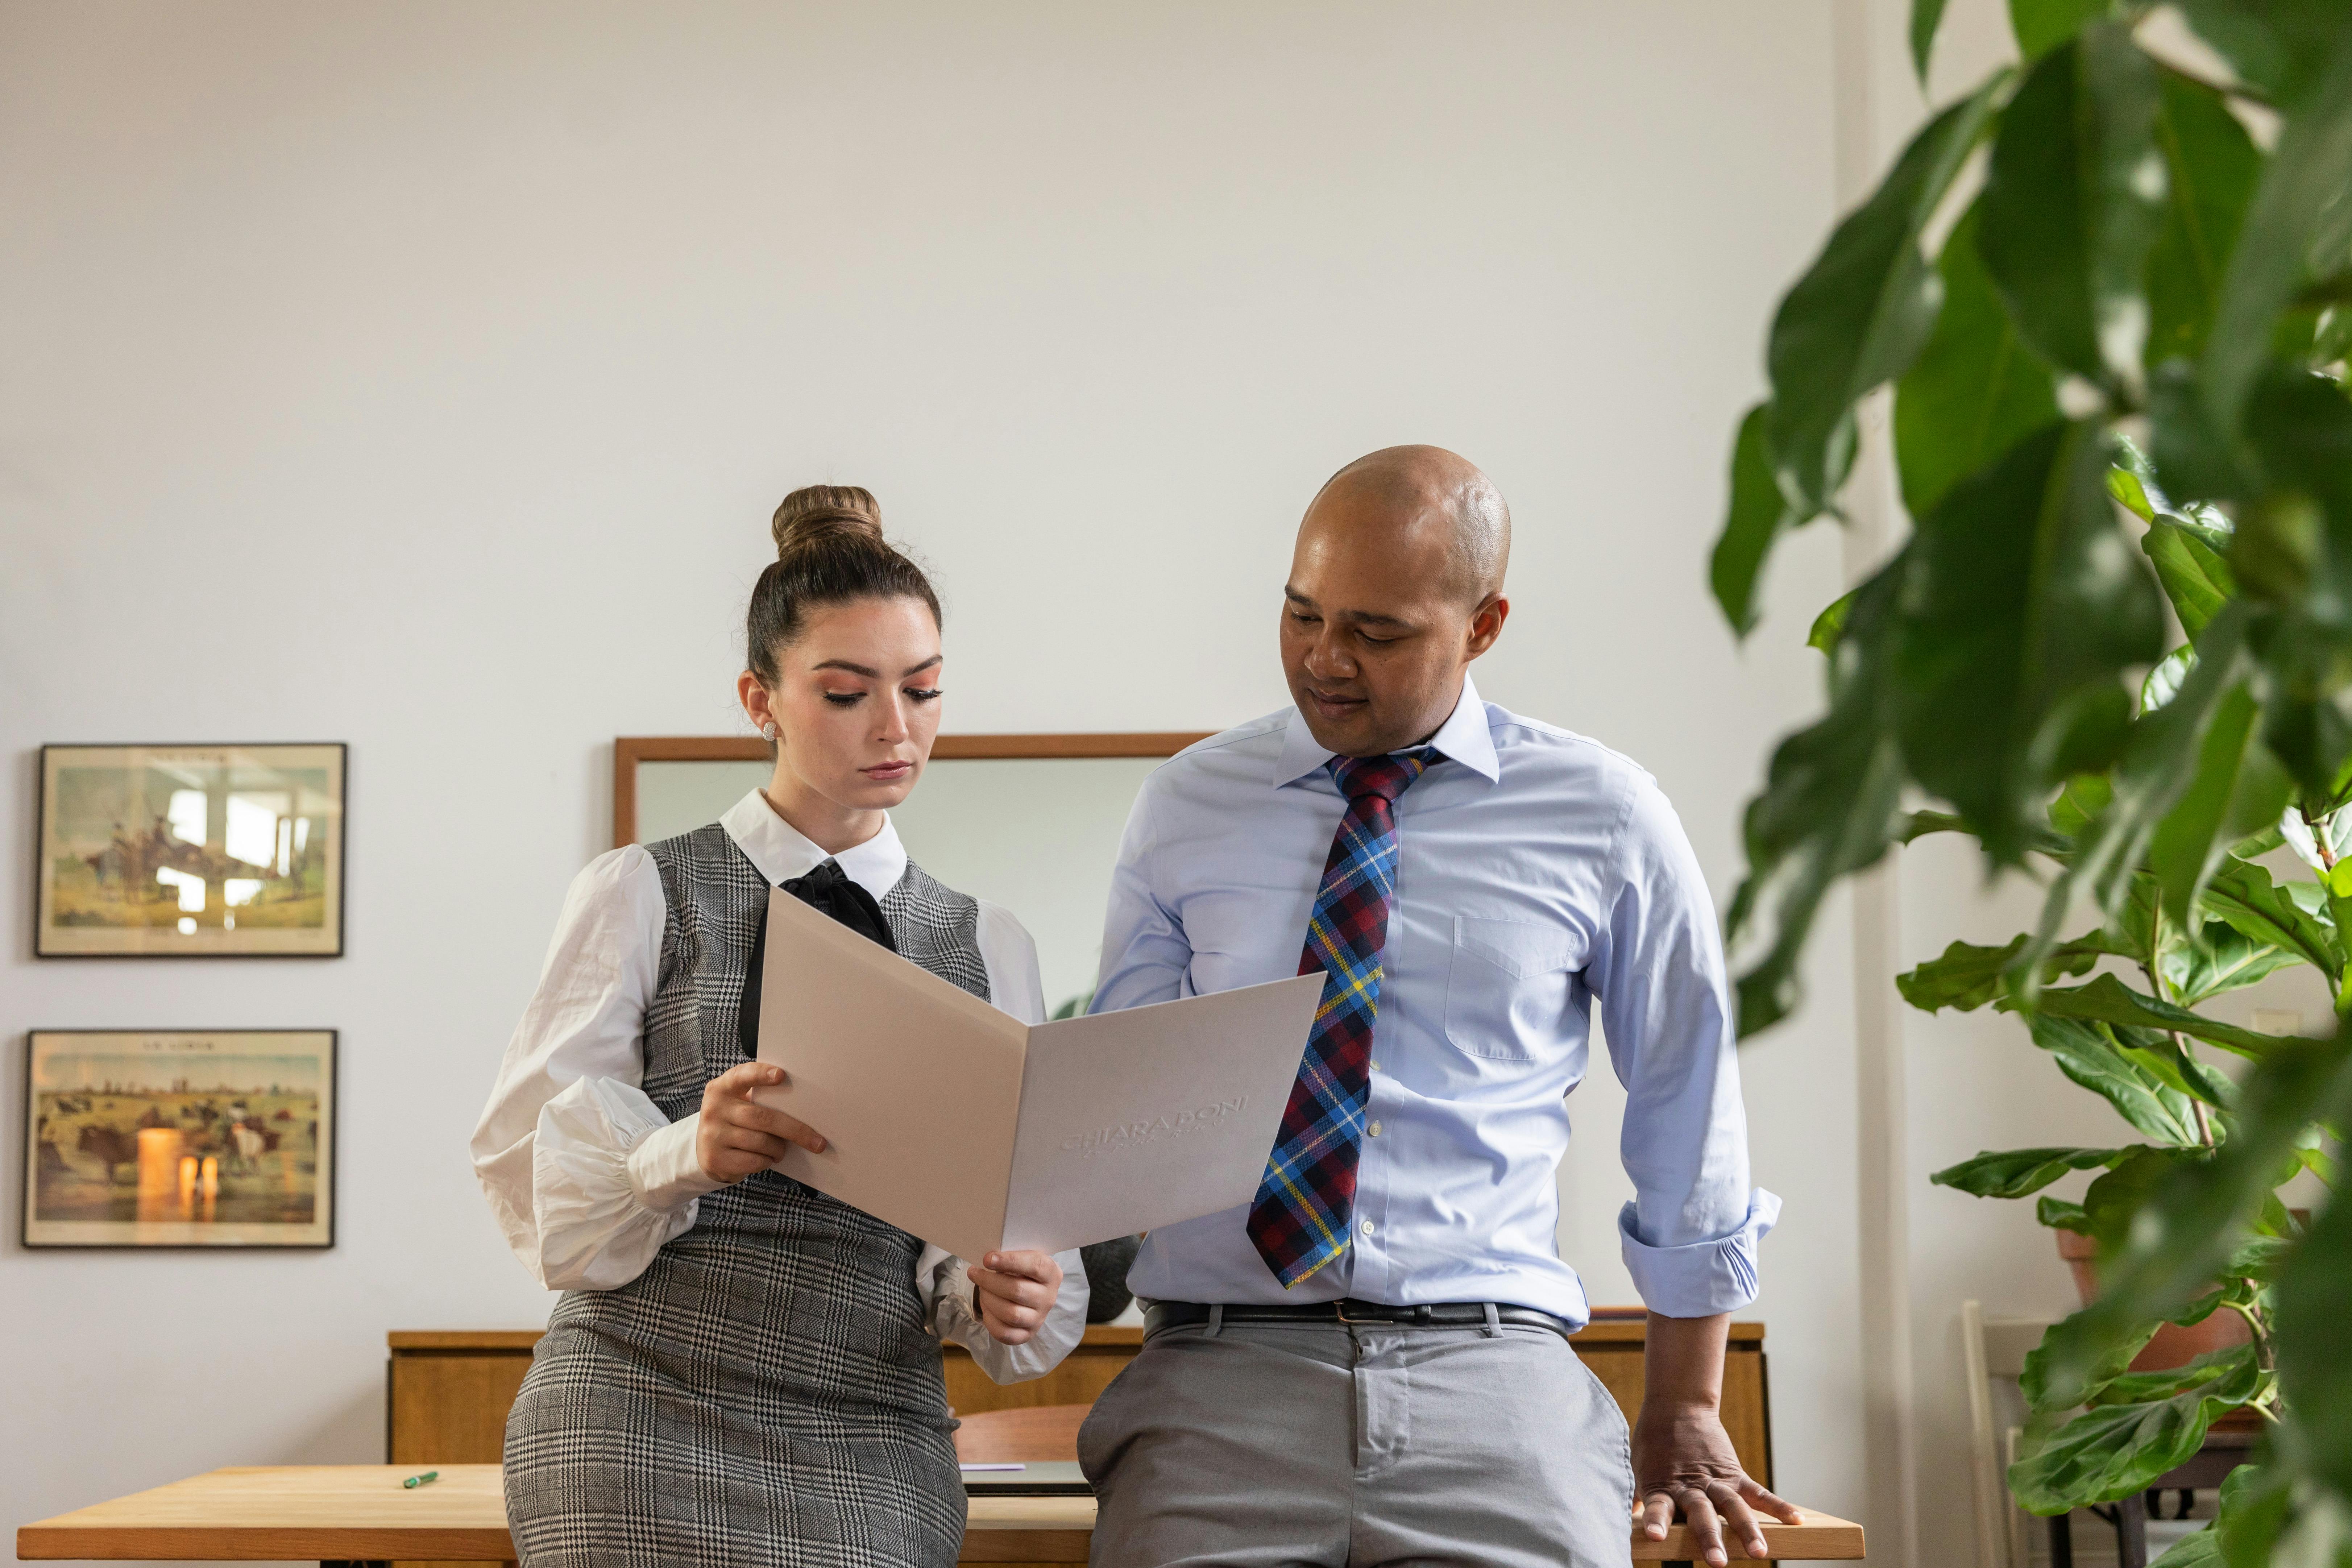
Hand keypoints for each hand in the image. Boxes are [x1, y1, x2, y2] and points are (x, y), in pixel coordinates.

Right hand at [695, 1061, 826, 1182]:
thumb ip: (758, 1097)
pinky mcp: (715, 1159)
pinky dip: (766, 1161)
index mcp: (722, 1088)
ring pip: (761, 1142)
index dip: (761, 1074)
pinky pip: (754, 1161)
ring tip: (781, 1149)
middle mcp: (714, 1109)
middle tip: (817, 1141)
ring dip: (779, 1148)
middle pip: (763, 1118)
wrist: (703, 1149)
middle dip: (795, 1130)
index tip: (782, 1075)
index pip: (742, 1075)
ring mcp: (712, 1135)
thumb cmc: (733, 1119)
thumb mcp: (738, 1102)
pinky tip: (766, 1158)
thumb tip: (802, 1104)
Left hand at [969, 1249, 1061, 1345]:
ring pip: (1011, 1314)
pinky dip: (989, 1319)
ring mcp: (1039, 1319)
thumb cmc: (1022, 1271)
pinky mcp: (1027, 1335)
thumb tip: (987, 1260)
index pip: (1035, 1266)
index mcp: (1051, 1273)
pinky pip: (1004, 1333)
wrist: (1030, 1292)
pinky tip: (986, 1306)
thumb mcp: (1023, 1257)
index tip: (987, 1259)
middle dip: (990, 1281)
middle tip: (975, 1273)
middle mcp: (1049, 1298)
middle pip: (1018, 1291)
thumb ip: (1009, 1256)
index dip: (1009, 1261)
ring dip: (988, 1299)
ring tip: (981, 1289)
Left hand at [1632, 1400, 1802, 1565]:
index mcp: (1662, 1486)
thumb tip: (1620, 1521)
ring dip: (1746, 1530)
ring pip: (1732, 1506)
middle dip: (1710, 1538)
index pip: (1657, 1508)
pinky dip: (1777, 1506)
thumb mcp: (1637, 1470)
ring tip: (1759, 1552)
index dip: (1655, 1522)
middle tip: (1717, 1563)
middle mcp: (1690, 1486)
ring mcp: (1714, 1479)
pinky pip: (1757, 1492)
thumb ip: (1637, 1499)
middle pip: (1701, 1514)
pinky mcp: (1733, 1472)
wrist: (1676, 1404)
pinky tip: (1796, 1520)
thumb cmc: (1652, 1442)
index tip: (1655, 1537)